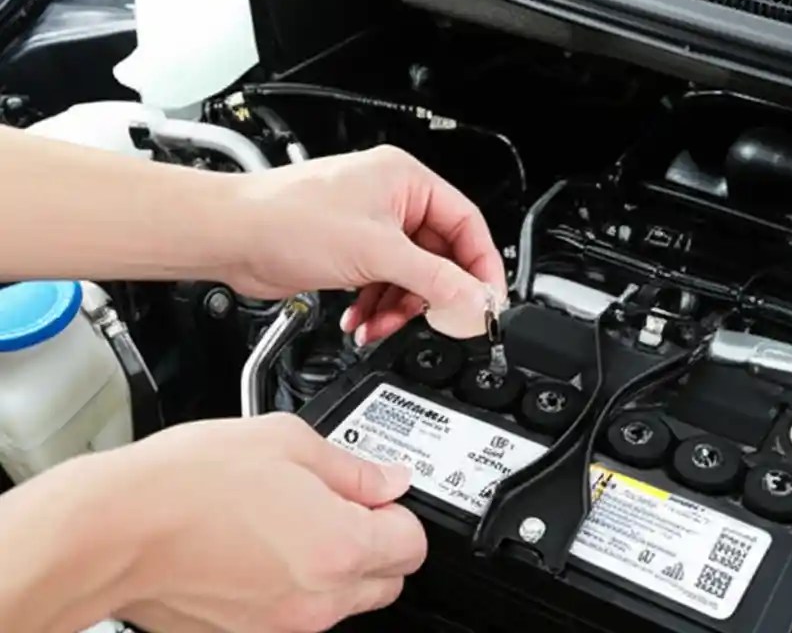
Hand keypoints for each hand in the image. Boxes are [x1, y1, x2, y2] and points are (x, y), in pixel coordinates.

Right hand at [109, 415, 426, 631]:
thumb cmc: (187, 483)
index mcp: (341, 548)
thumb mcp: (287, 442)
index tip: (376, 495)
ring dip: (336, 568)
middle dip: (377, 544)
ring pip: (343, 602)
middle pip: (388, 581)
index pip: (413, 543)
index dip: (398, 511)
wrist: (112, 530)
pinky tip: (260, 550)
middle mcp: (319, 598)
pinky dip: (293, 589)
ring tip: (289, 524)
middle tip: (339, 508)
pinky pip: (296, 616)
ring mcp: (283, 626)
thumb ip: (352, 468)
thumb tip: (389, 479)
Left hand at [228, 146, 506, 341]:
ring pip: (410, 275)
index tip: (486, 301)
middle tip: (434, 319)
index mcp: (407, 180)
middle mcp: (392, 199)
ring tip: (381, 324)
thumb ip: (436, 279)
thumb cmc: (286, 218)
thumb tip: (476, 300)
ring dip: (399, 307)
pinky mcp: (350, 250)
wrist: (230, 236)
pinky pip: (382, 283)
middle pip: (439, 256)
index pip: (467, 224)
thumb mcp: (377, 253)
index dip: (481, 266)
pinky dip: (376, 307)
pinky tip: (361, 321)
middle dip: (430, 294)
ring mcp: (370, 225)